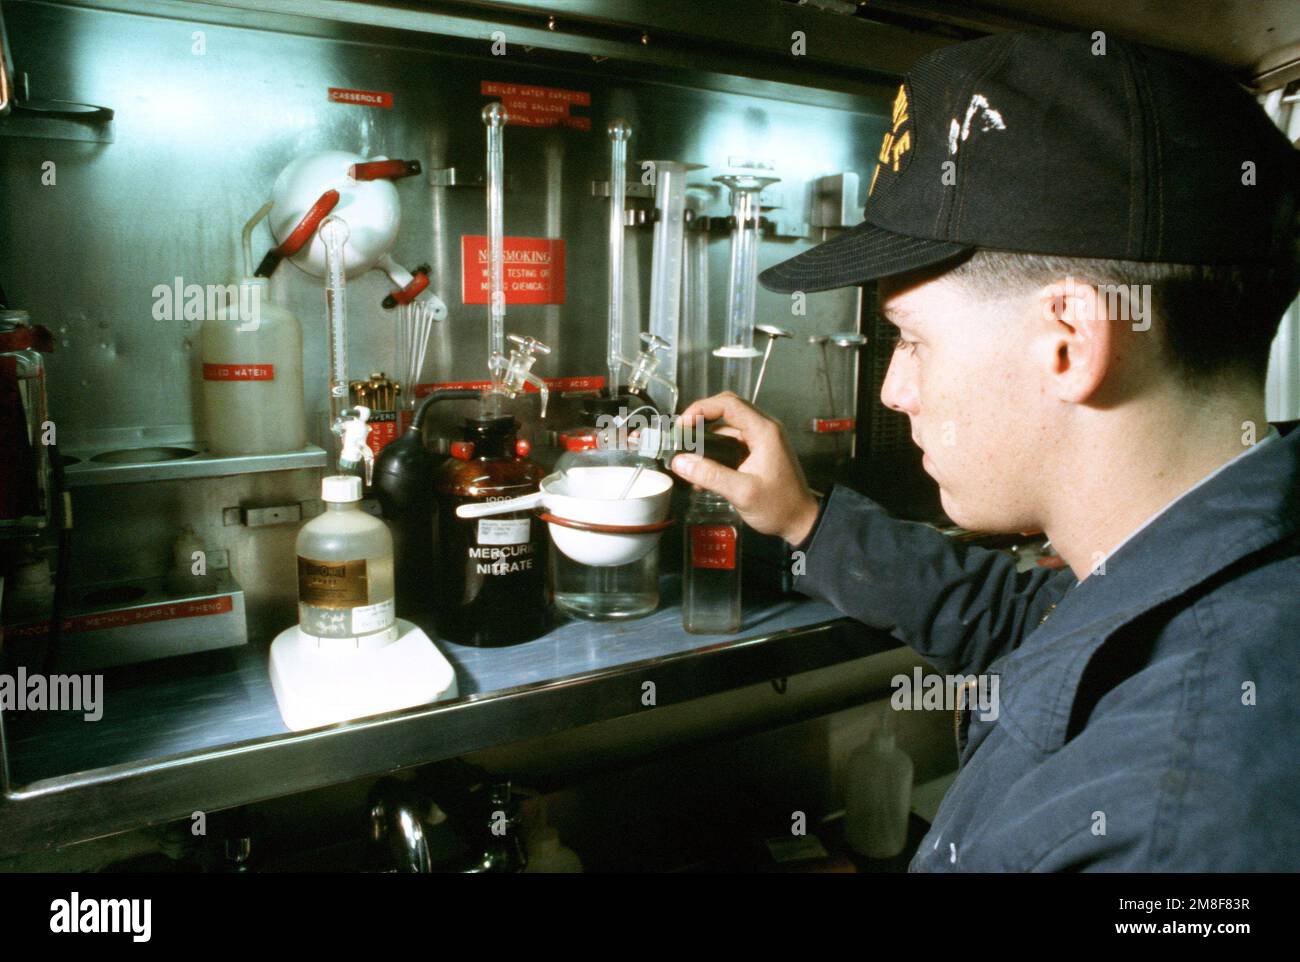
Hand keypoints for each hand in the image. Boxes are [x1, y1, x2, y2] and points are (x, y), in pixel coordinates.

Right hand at [670, 391, 820, 545]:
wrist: (800, 521)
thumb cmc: (778, 507)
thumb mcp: (741, 492)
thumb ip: (709, 475)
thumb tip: (680, 462)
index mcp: (764, 431)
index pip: (728, 404)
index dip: (701, 409)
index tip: (682, 426)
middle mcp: (764, 429)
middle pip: (727, 409)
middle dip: (701, 419)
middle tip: (682, 435)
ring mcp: (762, 440)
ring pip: (727, 427)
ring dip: (706, 439)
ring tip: (688, 457)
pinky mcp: (758, 451)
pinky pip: (732, 442)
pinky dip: (716, 451)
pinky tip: (703, 472)